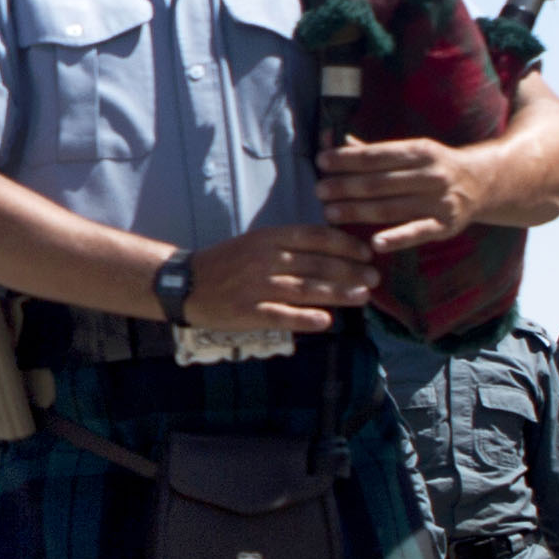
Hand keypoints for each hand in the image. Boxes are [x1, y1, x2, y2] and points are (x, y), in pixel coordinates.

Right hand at [184, 222, 389, 332]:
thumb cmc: (226, 262)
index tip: (366, 253)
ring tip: (362, 297)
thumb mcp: (256, 243)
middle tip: (374, 278)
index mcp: (269, 238)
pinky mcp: (247, 311)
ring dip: (338, 293)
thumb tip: (331, 254)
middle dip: (350, 271)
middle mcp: (265, 259)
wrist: (184, 283)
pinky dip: (306, 318)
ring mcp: (256, 286)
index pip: (316, 237)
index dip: (345, 245)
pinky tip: (326, 322)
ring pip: (306, 289)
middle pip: (317, 264)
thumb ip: (289, 246)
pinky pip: (282, 315)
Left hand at [313, 133, 491, 251]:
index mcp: (420, 151)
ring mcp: (440, 201)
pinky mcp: (446, 225)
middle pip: (380, 182)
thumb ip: (370, 149)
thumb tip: (330, 137)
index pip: (377, 155)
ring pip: (392, 207)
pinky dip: (397, 238)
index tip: (321, 162)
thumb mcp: (409, 151)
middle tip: (319, 191)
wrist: (481, 183)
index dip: (347, 159)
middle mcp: (431, 174)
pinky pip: (418, 232)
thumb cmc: (432, 166)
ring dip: (358, 211)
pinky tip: (375, 243)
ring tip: (330, 213)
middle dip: (346, 186)